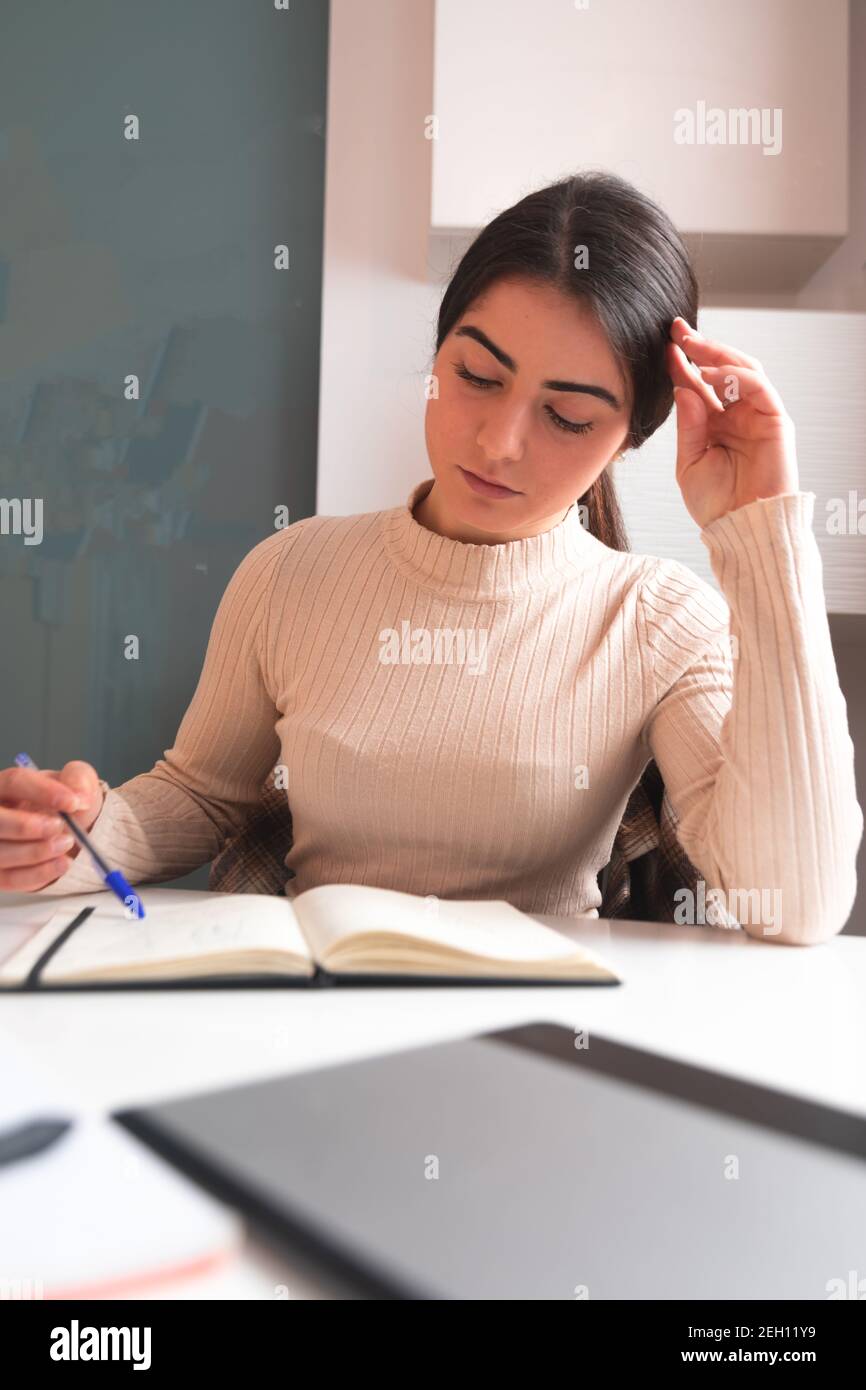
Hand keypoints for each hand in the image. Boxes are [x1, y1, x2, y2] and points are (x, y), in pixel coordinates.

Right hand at [0, 760, 104, 891]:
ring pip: (0, 852)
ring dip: (35, 852)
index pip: (14, 782)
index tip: (73, 803)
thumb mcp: (77, 782)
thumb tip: (79, 797)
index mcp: (7, 786)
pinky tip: (61, 864)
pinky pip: (9, 878)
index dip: (43, 792)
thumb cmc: (65, 806)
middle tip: (60, 827)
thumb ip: (78, 779)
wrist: (70, 835)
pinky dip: (38, 874)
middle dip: (26, 827)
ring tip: (66, 844)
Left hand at [666, 317, 798, 529]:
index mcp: (715, 425)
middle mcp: (737, 416)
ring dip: (717, 354)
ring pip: (743, 370)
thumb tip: (683, 386)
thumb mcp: (689, 462)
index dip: (681, 364)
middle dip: (700, 347)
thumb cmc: (715, 504)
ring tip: (691, 345)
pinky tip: (711, 372)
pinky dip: (735, 375)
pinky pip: (758, 387)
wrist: (740, 528)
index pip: (698, 385)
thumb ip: (688, 425)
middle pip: (721, 370)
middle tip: (676, 330)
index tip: (662, 345)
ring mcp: (758, 416)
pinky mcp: (775, 420)